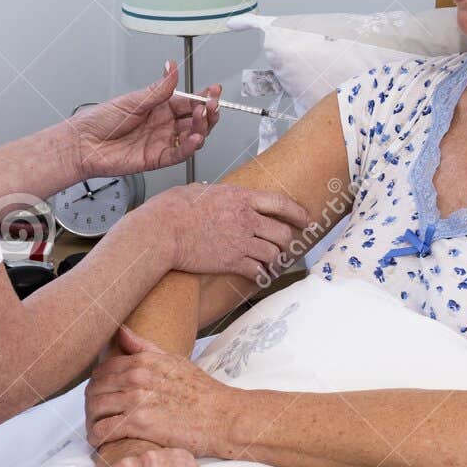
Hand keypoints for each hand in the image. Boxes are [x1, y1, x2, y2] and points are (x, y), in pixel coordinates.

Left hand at [69, 61, 221, 177]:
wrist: (82, 143)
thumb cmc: (99, 121)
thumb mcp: (132, 100)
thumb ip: (157, 89)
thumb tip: (171, 67)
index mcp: (159, 107)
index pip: (188, 101)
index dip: (202, 96)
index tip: (213, 90)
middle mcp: (163, 125)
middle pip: (195, 120)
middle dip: (208, 112)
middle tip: (211, 104)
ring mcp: (161, 142)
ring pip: (192, 137)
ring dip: (202, 128)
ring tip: (202, 117)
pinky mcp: (156, 159)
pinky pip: (178, 154)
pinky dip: (190, 147)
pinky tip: (195, 138)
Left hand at [86, 326, 236, 456]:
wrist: (223, 417)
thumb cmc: (202, 392)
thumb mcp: (174, 361)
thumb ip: (143, 347)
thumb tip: (121, 331)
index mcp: (143, 361)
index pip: (102, 369)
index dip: (96, 385)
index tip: (99, 397)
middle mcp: (136, 378)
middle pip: (94, 389)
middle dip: (90, 404)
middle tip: (95, 417)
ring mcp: (137, 400)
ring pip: (95, 409)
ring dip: (91, 421)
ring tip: (96, 430)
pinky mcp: (139, 424)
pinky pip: (104, 430)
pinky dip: (97, 437)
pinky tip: (101, 443)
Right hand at [145, 182, 310, 282]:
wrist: (161, 232)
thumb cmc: (172, 209)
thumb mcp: (198, 190)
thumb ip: (213, 193)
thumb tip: (211, 191)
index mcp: (240, 197)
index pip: (280, 203)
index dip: (297, 212)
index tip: (305, 219)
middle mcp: (245, 219)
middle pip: (282, 232)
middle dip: (287, 240)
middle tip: (287, 245)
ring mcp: (240, 241)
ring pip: (273, 253)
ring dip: (275, 259)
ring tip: (273, 263)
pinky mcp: (231, 262)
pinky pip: (257, 271)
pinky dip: (262, 275)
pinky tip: (260, 275)